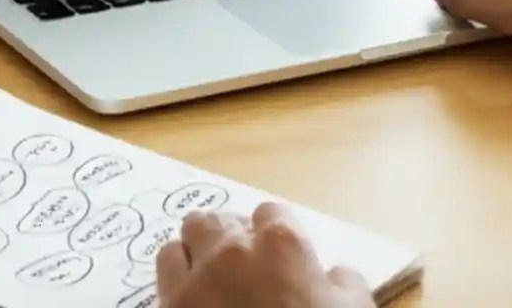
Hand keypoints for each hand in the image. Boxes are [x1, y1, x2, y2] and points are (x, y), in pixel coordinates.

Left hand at [157, 202, 374, 307]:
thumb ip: (345, 282)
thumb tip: (336, 273)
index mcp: (283, 244)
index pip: (270, 213)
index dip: (272, 232)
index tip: (275, 252)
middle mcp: (235, 249)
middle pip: (223, 219)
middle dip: (231, 234)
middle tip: (240, 260)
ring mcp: (199, 275)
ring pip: (189, 232)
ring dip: (200, 244)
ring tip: (210, 266)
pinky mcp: (172, 302)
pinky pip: (165, 264)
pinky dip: (178, 269)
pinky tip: (190, 286)